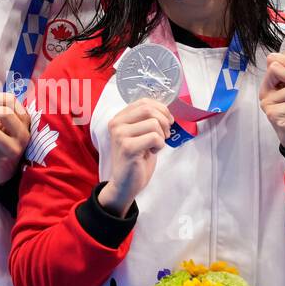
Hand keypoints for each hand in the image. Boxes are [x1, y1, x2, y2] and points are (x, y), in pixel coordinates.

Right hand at [99, 98, 172, 215]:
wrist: (126, 184)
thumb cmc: (136, 159)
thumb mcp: (140, 134)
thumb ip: (147, 119)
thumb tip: (166, 109)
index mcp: (119, 118)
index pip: (143, 101)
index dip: (161, 109)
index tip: (168, 121)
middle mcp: (116, 124)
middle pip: (149, 109)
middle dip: (164, 121)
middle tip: (165, 135)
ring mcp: (120, 135)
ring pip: (154, 124)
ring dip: (162, 136)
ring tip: (155, 146)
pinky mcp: (128, 147)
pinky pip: (155, 137)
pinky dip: (159, 145)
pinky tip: (151, 152)